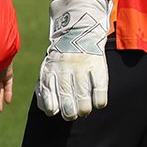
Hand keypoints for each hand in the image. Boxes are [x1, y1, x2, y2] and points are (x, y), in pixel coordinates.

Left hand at [36, 0, 110, 119]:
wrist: (78, 31)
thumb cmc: (61, 58)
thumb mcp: (49, 68)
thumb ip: (46, 87)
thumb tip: (49, 109)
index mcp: (50, 70)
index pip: (48, 93)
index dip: (52, 106)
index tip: (55, 110)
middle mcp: (64, 69)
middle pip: (66, 98)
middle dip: (69, 112)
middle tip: (72, 114)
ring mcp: (81, 67)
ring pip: (83, 97)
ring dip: (84, 109)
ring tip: (84, 110)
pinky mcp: (97, 66)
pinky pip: (100, 90)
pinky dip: (99, 101)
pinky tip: (97, 103)